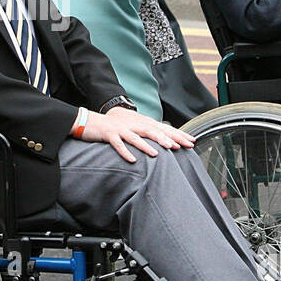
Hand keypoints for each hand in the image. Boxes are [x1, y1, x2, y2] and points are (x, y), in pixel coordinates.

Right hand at [79, 107, 194, 162]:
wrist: (89, 121)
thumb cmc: (112, 127)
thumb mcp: (131, 128)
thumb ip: (145, 132)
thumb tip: (162, 140)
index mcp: (139, 123)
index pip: (162, 128)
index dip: (177, 134)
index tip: (191, 141)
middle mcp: (133, 124)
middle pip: (154, 130)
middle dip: (170, 138)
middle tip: (183, 146)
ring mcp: (121, 129)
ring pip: (138, 136)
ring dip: (151, 143)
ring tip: (163, 150)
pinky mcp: (109, 134)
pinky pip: (118, 144)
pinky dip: (125, 151)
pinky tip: (132, 160)